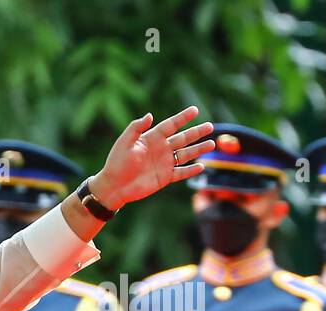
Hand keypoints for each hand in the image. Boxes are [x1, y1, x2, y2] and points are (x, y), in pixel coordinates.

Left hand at [89, 106, 214, 210]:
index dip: (183, 117)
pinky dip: (191, 170)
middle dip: (196, 132)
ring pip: (185, 154)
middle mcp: (161, 149)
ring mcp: (164, 163)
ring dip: (199, 149)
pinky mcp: (165, 177)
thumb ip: (136, 128)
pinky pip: (181, 172)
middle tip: (210, 126)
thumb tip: (150, 115)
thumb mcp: (125, 142)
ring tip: (212, 144)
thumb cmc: (116, 162)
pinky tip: (202, 166)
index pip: (171, 125)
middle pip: (183, 138)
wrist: (114, 186)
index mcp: (152, 138)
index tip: (195, 110)